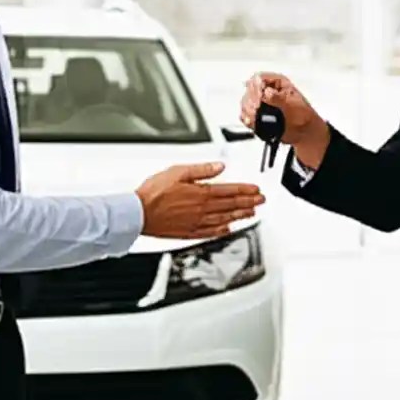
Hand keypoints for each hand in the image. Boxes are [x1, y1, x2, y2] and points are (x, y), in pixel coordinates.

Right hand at [136, 162, 264, 238]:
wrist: (138, 213)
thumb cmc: (153, 192)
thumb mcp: (178, 172)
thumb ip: (201, 170)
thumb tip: (220, 167)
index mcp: (200, 193)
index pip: (229, 191)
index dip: (245, 190)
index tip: (256, 190)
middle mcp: (202, 209)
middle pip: (231, 205)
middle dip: (248, 203)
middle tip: (260, 202)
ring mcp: (196, 222)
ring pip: (224, 219)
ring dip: (240, 216)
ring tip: (251, 214)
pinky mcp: (188, 232)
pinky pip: (210, 232)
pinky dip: (222, 231)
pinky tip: (228, 229)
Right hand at [239, 72, 330, 167]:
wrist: (304, 132)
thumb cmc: (304, 115)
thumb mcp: (293, 104)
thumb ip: (279, 98)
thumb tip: (267, 92)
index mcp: (277, 83)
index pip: (259, 78)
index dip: (256, 86)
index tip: (259, 97)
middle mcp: (267, 91)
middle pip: (250, 90)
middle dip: (252, 100)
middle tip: (257, 109)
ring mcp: (261, 103)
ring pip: (246, 102)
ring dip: (249, 110)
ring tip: (256, 117)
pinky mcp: (257, 115)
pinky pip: (245, 115)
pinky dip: (247, 119)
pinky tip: (253, 122)